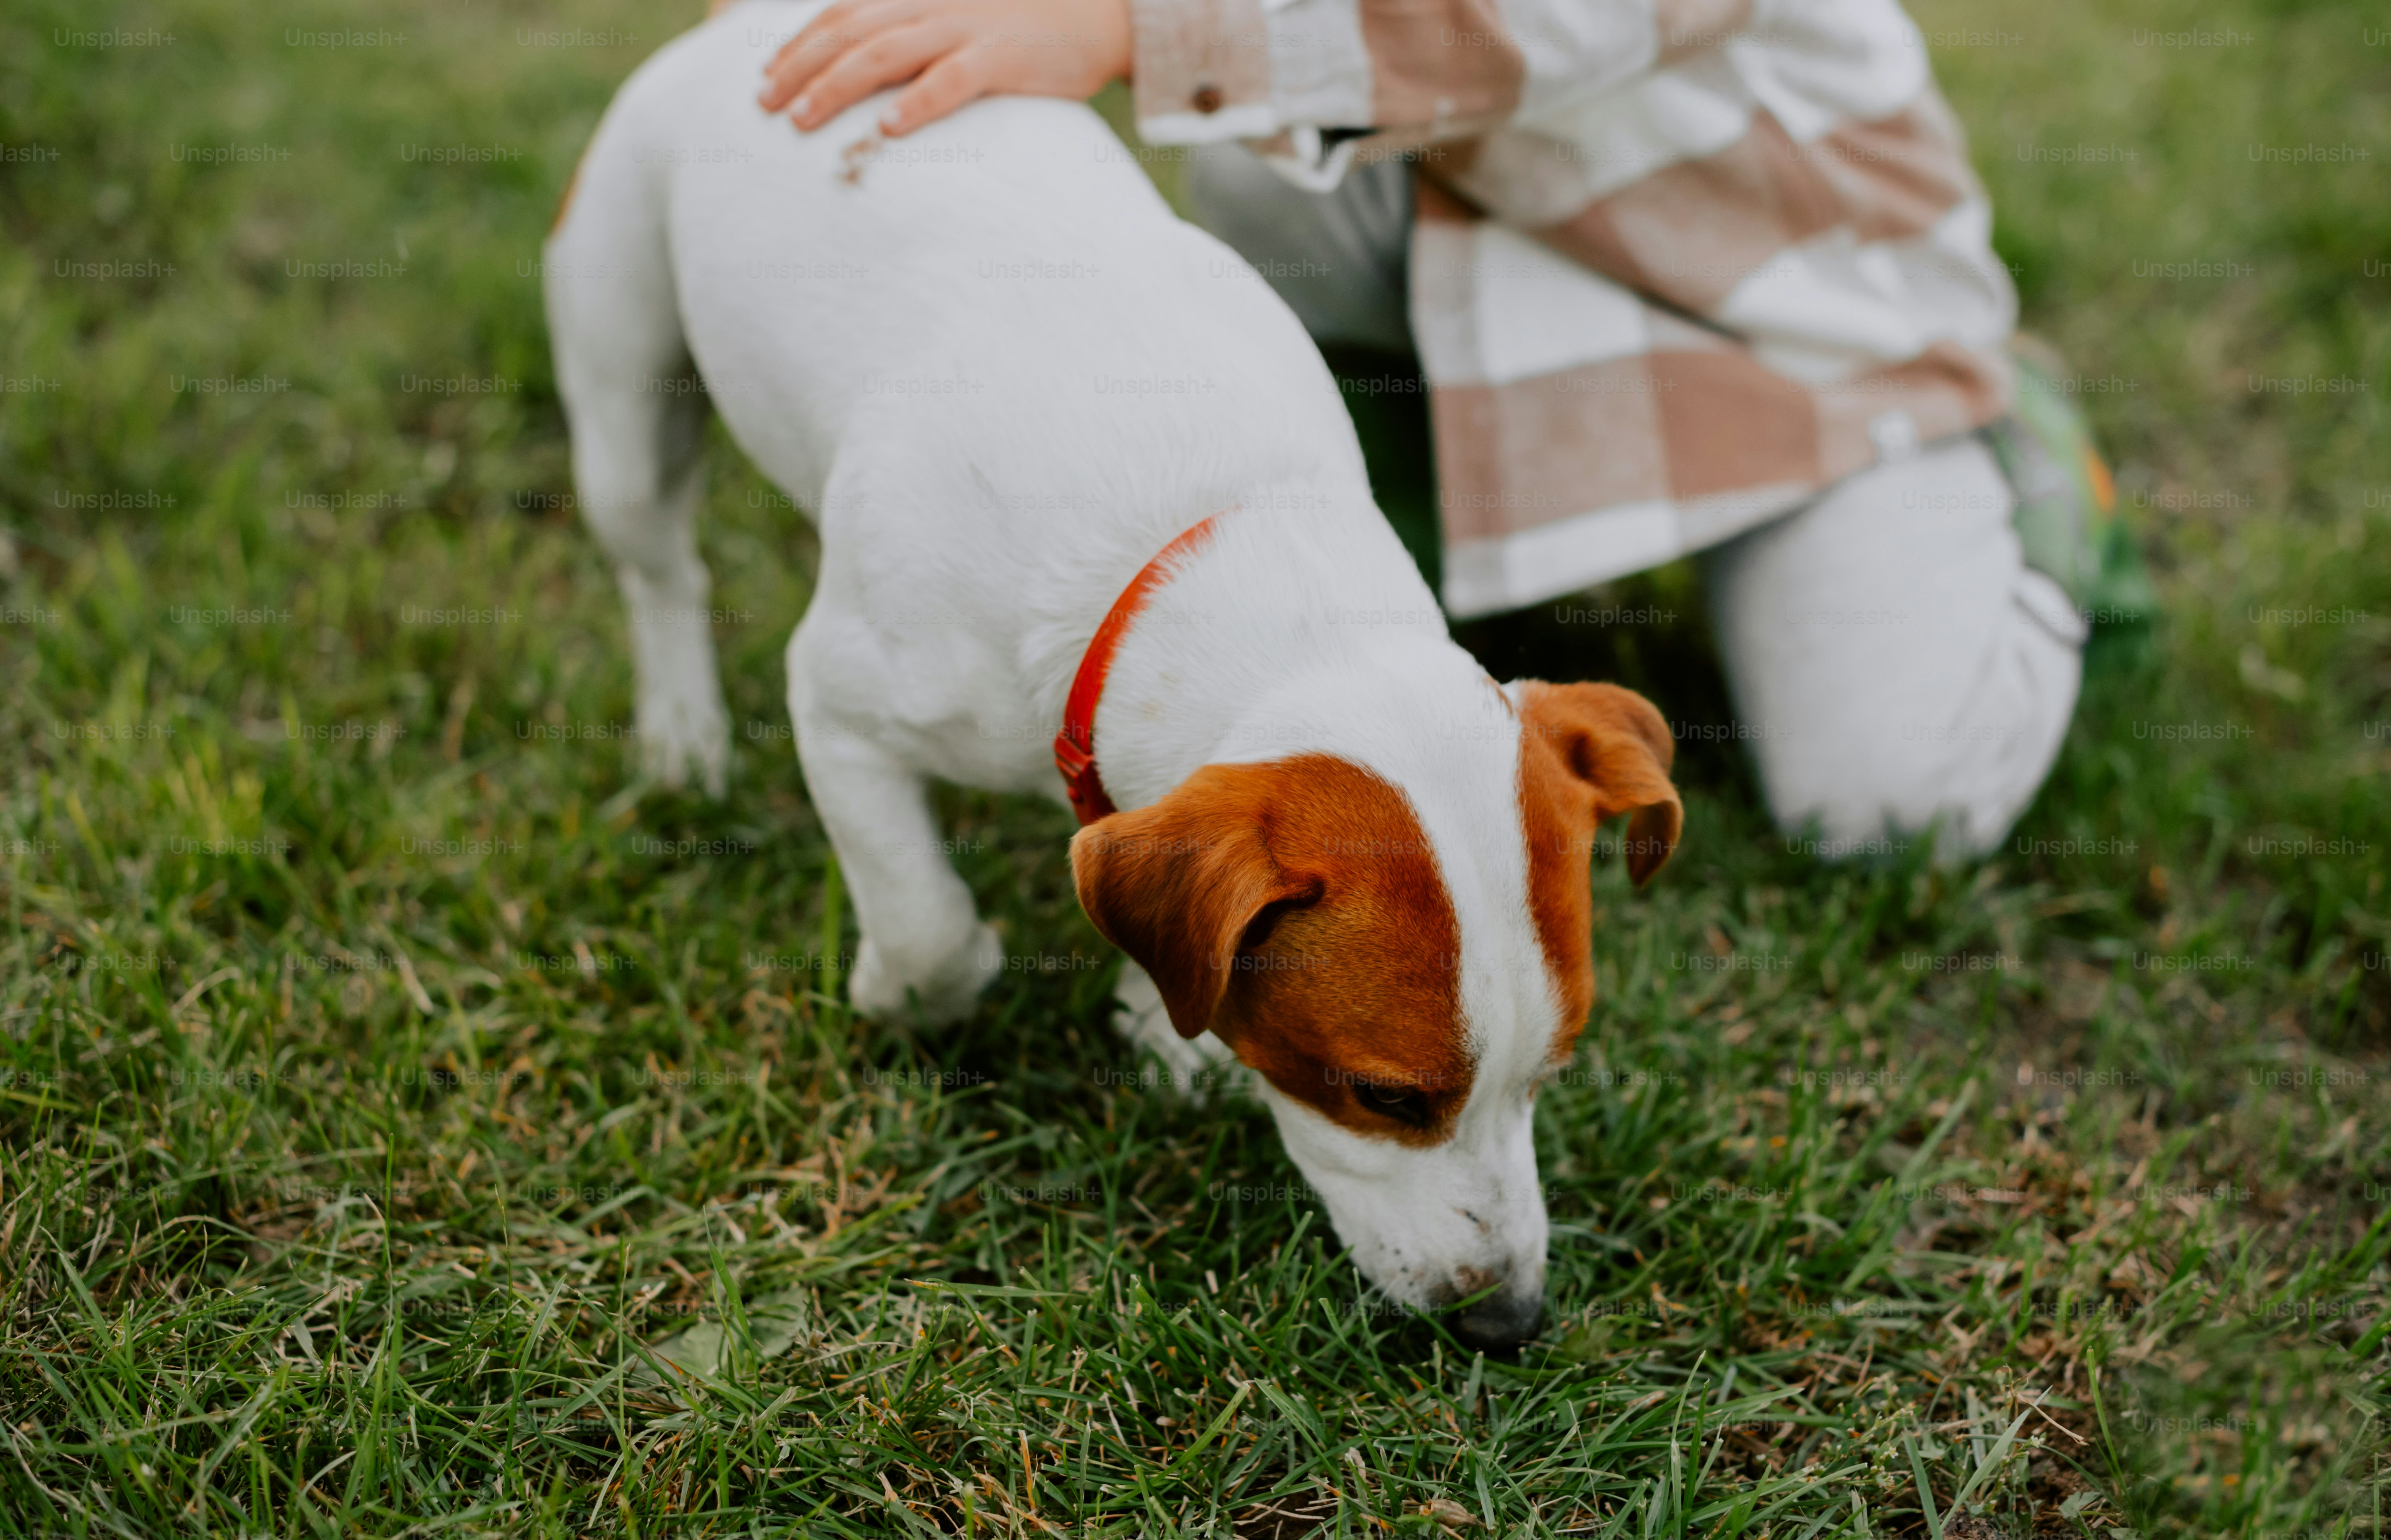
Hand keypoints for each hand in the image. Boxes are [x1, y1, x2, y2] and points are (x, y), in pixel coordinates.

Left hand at [758, 0, 1132, 137]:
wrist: (1098, 18)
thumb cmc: (1024, 26)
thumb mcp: (958, 17)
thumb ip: (912, 32)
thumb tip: (865, 71)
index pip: (841, 13)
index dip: (797, 43)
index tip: (764, 76)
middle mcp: (932, 4)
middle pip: (848, 32)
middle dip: (799, 66)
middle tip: (764, 105)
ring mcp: (965, 29)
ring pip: (883, 53)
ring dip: (836, 86)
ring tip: (801, 119)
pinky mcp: (1000, 58)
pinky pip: (949, 81)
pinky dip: (915, 104)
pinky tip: (885, 128)